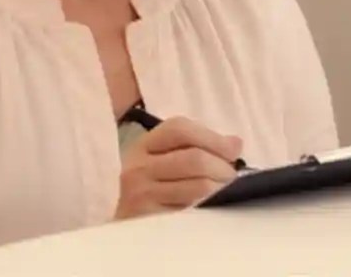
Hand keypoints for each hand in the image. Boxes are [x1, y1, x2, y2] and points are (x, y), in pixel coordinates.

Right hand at [114, 117, 242, 219]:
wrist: (114, 221)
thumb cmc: (145, 186)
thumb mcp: (159, 159)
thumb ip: (195, 146)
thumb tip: (235, 144)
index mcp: (144, 145)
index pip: (180, 129)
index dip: (213, 138)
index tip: (233, 150)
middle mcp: (139, 167)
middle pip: (194, 159)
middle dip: (223, 168)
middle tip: (231, 177)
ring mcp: (142, 195)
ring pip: (198, 187)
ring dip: (220, 190)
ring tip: (222, 192)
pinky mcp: (150, 221)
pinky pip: (191, 213)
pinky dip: (208, 209)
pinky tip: (209, 209)